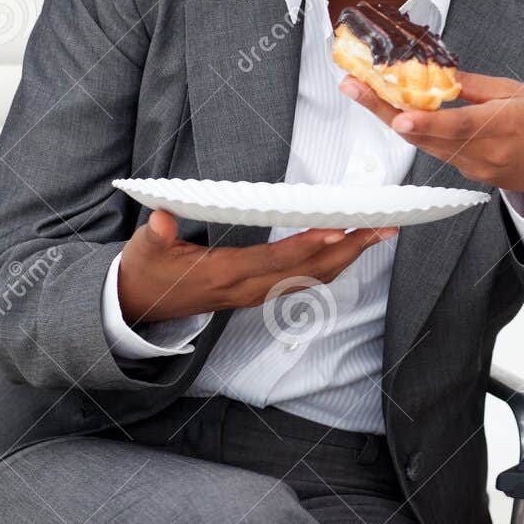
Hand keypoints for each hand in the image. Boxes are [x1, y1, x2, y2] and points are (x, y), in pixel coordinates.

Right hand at [117, 209, 397, 326]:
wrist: (142, 305)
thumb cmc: (147, 272)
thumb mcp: (144, 251)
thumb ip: (155, 236)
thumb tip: (161, 218)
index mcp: (224, 274)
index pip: (273, 261)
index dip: (305, 247)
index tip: (335, 230)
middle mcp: (248, 288)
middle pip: (307, 271)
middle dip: (347, 249)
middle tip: (381, 226)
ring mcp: (257, 294)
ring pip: (312, 279)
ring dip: (348, 257)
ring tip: (378, 233)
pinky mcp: (260, 293)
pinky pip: (305, 281)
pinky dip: (333, 265)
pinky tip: (350, 250)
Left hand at [339, 71, 523, 223]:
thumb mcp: (518, 92)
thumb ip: (475, 87)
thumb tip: (439, 74)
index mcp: (504, 125)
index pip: (458, 126)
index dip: (426, 123)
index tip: (399, 118)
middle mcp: (485, 151)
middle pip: (427, 134)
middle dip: (385, 110)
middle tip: (352, 86)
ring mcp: (475, 167)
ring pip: (426, 143)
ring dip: (393, 118)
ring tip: (362, 92)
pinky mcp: (470, 174)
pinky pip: (438, 150)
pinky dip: (418, 131)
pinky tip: (399, 111)